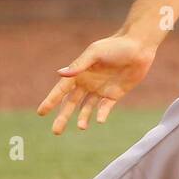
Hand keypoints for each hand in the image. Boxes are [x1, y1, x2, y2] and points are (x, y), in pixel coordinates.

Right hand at [38, 34, 156, 134]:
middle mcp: (87, 83)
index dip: (51, 100)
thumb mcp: (94, 53)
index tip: (41, 112)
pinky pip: (105, 108)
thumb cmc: (115, 46)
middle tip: (56, 131)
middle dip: (63, 116)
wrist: (138, 47)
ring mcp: (100, 89)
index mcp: (80, 73)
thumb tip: (60, 74)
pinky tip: (100, 120)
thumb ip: (78, 65)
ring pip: (87, 108)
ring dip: (82, 118)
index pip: (61, 89)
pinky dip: (101, 114)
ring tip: (81, 127)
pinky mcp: (114, 94)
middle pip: (71, 103)